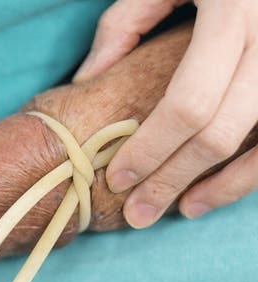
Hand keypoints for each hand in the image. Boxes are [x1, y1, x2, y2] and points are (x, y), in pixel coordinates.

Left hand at [73, 0, 257, 226]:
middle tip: (136, 214)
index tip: (117, 178)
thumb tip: (88, 80)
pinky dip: (254, 171)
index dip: (151, 148)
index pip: (188, 102)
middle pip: (222, 131)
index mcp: (233, 12)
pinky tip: (219, 190)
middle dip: (173, 178)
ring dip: (224, 186)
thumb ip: (125, 24)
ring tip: (182, 210)